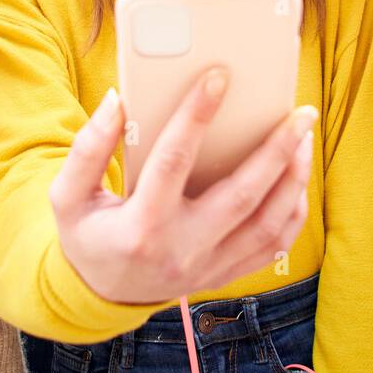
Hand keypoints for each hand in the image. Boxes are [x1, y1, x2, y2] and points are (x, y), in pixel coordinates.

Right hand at [49, 68, 315, 304]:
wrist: (101, 295)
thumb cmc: (88, 234)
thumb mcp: (68, 195)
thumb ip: (88, 148)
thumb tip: (118, 101)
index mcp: (141, 226)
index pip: (173, 161)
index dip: (196, 115)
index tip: (218, 77)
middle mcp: (181, 250)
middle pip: (241, 196)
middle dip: (276, 150)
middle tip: (299, 112)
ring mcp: (208, 267)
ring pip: (268, 224)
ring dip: (293, 179)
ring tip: (303, 138)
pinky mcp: (225, 273)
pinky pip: (273, 246)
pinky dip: (292, 211)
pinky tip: (296, 178)